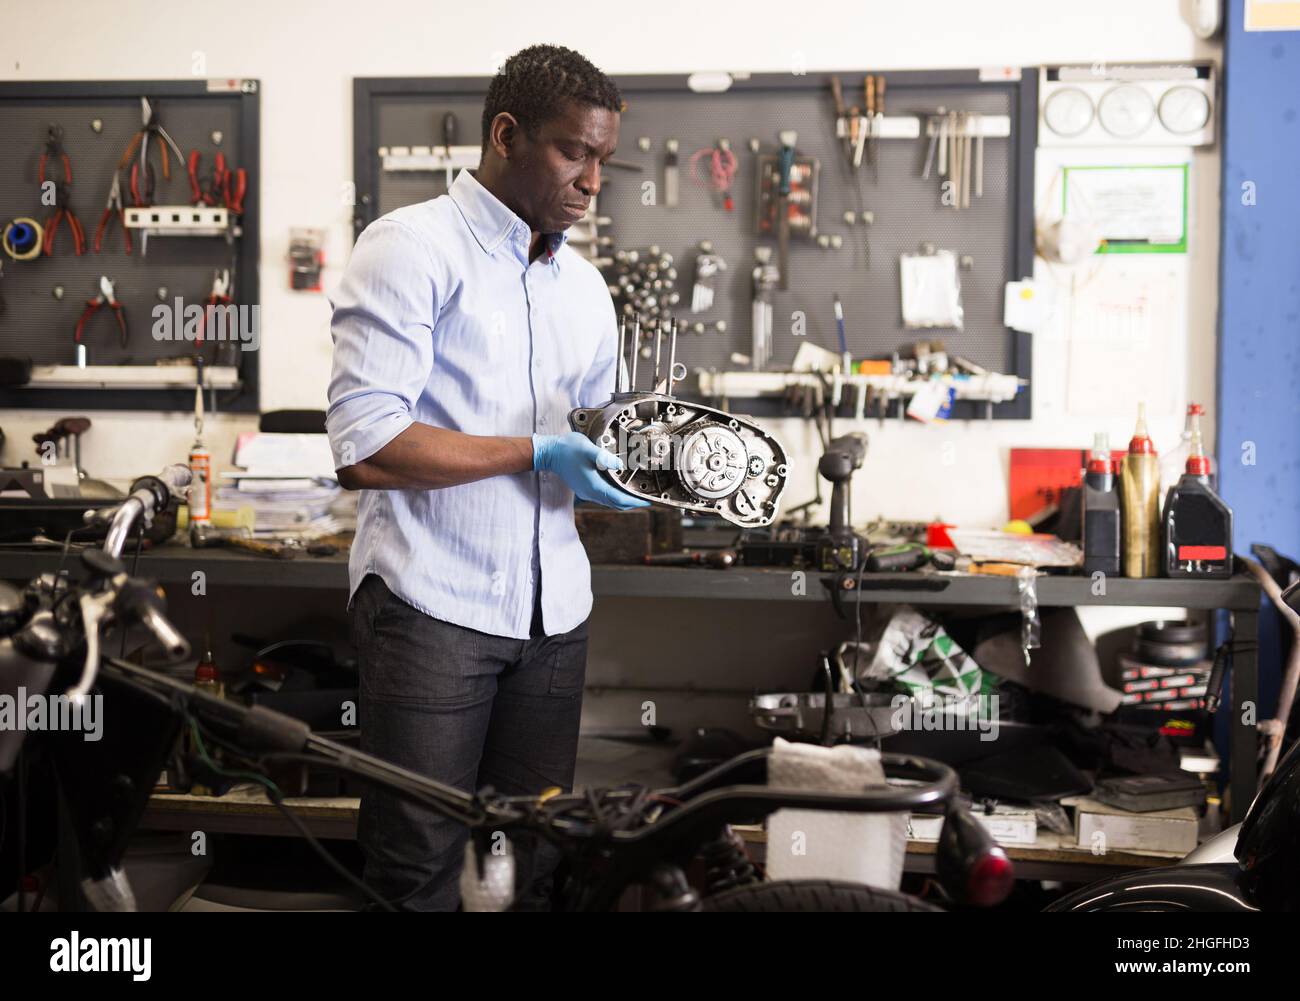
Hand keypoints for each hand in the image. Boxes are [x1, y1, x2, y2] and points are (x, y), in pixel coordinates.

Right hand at [532, 432, 650, 510]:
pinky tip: (620, 489)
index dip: (634, 501)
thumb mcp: (588, 449)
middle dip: (632, 502)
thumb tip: (619, 465)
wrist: (550, 453)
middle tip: (646, 499)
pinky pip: (603, 497)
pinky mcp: (584, 488)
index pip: (619, 499)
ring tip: (636, 494)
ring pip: (610, 501)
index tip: (647, 501)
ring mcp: (587, 492)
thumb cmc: (568, 449)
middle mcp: (591, 493)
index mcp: (594, 486)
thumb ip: (604, 457)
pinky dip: (614, 496)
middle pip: (616, 503)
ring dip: (623, 500)